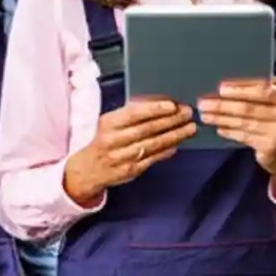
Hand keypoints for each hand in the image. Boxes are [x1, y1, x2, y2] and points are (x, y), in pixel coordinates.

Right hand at [63, 99, 195, 205]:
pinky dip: (166, 151)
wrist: (86, 169)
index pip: (134, 113)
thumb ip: (130, 115)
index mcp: (109, 123)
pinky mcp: (130, 171)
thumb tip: (158, 104)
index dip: (154, 109)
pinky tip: (177, 144)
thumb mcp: (109, 123)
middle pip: (147, 129)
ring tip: (189, 128)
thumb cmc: (103, 140)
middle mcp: (114, 140)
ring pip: (152, 145)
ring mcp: (122, 157)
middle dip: (171, 120)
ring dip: (174, 135)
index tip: (172, 105)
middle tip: (188, 113)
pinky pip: (152, 159)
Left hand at [197, 79, 275, 198]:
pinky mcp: (269, 148)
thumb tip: (224, 89)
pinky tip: (218, 128)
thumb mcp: (273, 106)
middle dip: (223, 105)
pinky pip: (244, 137)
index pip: (263, 90)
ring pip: (244, 123)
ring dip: (221, 118)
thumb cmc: (275, 123)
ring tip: (205, 115)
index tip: (221, 88)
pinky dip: (229, 131)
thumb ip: (255, 96)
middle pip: (249, 108)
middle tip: (203, 103)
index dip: (241, 88)